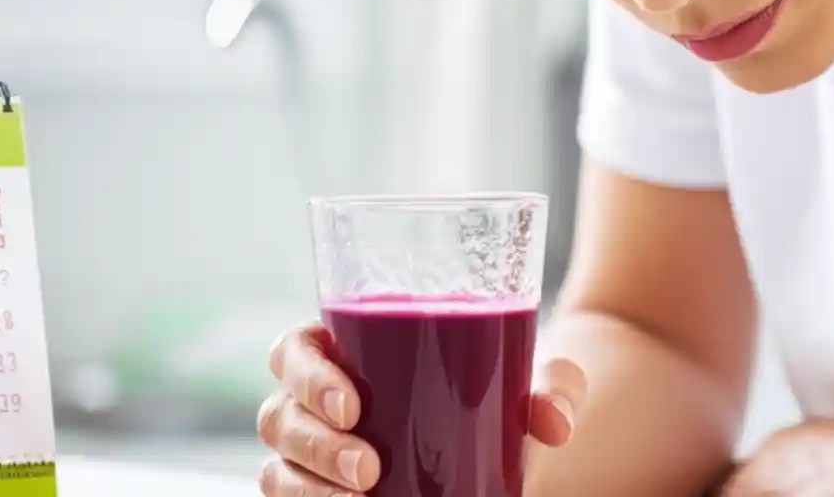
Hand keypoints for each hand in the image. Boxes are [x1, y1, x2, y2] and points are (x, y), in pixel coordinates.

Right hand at [256, 322, 585, 495]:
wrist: (505, 440)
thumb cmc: (497, 388)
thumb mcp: (528, 378)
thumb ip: (552, 383)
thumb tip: (555, 423)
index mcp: (346, 349)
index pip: (296, 351)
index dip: (308, 376)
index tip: (353, 406)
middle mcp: (316, 402)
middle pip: (280, 415)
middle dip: (316, 445)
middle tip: (369, 470)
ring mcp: (314, 455)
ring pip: (278, 469)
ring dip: (308, 492)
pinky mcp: (323, 493)